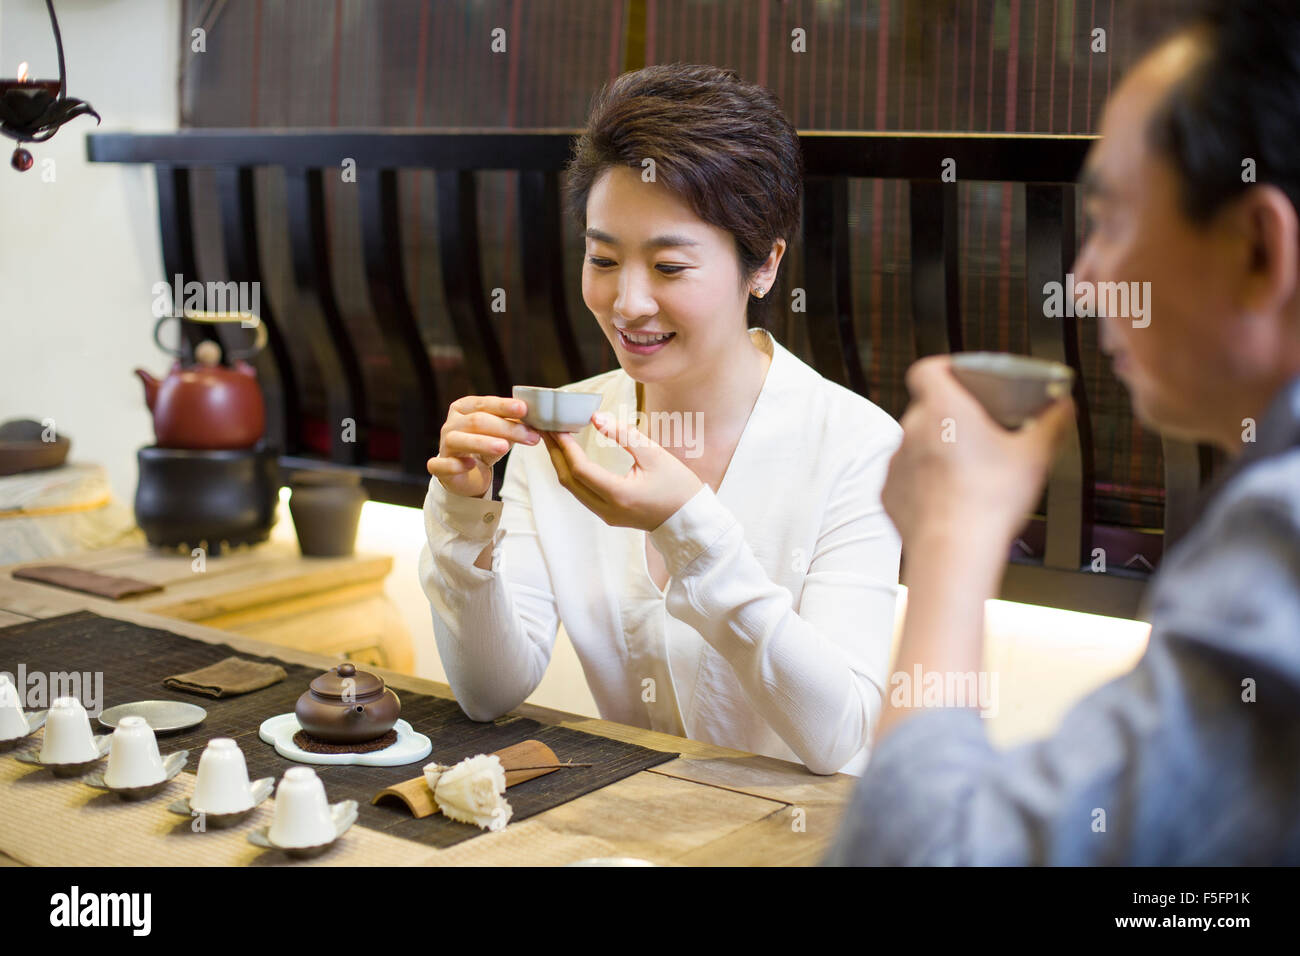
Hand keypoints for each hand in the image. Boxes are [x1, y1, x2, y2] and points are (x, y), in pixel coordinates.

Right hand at [426, 395, 540, 497]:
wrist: (466, 474)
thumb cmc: (485, 446)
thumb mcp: (501, 433)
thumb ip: (514, 424)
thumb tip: (536, 418)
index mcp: (464, 408)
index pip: (484, 404)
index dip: (504, 406)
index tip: (524, 409)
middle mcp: (451, 424)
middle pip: (477, 421)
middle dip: (506, 428)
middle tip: (530, 436)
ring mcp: (444, 445)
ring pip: (459, 440)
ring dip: (483, 442)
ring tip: (504, 447)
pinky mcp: (439, 467)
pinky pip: (442, 465)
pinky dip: (455, 464)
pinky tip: (471, 464)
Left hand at [542, 412, 704, 531]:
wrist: (691, 520)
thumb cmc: (679, 486)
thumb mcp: (655, 455)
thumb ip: (625, 435)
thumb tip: (596, 418)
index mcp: (619, 495)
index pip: (580, 469)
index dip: (565, 446)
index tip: (556, 425)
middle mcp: (607, 509)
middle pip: (569, 480)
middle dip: (555, 453)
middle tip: (546, 427)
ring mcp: (606, 515)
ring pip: (573, 489)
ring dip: (561, 463)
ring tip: (555, 438)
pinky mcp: (609, 515)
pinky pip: (582, 493)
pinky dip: (573, 473)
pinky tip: (572, 455)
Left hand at [882, 355, 1075, 554]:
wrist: (954, 552)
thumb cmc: (990, 502)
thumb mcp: (1035, 456)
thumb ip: (1051, 423)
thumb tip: (1064, 407)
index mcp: (943, 409)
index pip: (928, 369)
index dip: (944, 369)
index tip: (962, 378)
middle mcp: (911, 429)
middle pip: (926, 410)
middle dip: (950, 419)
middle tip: (979, 435)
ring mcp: (895, 462)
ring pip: (915, 445)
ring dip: (936, 452)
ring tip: (966, 473)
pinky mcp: (888, 493)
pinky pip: (905, 478)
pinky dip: (923, 483)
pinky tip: (949, 497)